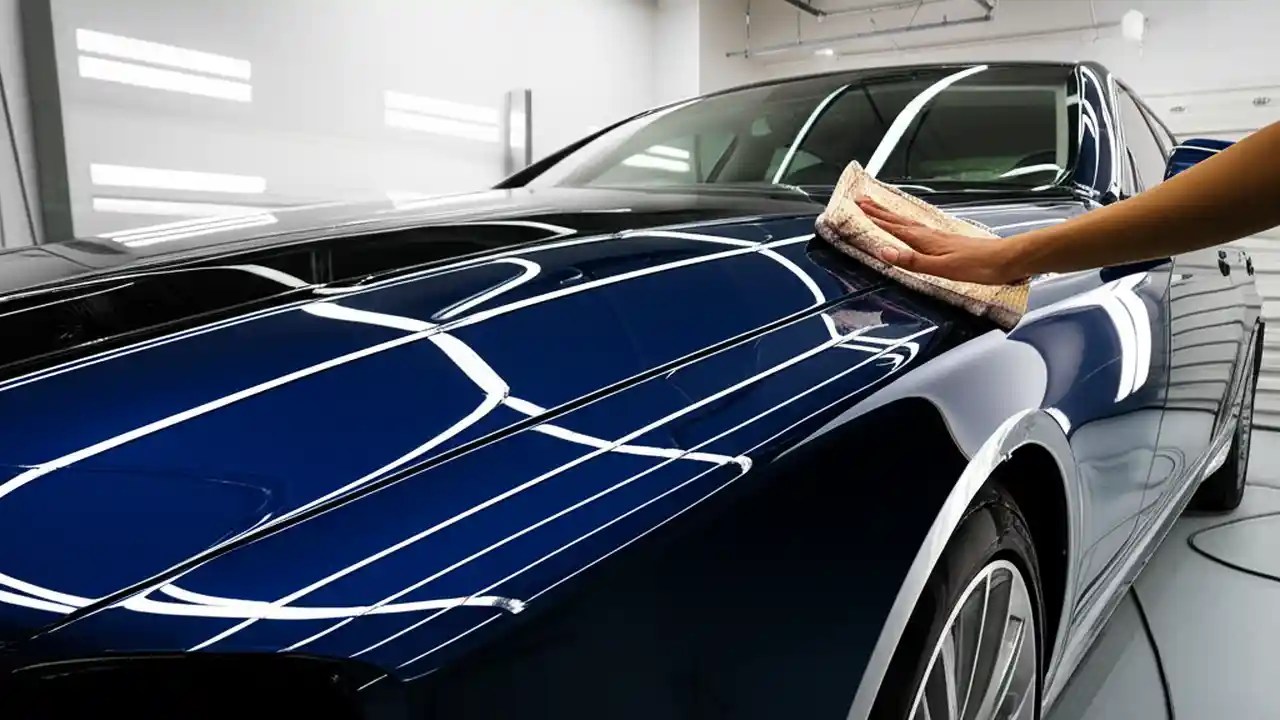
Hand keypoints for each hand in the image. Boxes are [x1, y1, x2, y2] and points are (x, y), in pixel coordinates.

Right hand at [855, 198, 1025, 284]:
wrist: (1007, 260)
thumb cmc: (978, 266)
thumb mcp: (942, 268)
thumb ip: (912, 261)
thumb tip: (884, 252)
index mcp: (926, 242)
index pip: (894, 229)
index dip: (875, 219)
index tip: (858, 208)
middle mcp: (931, 236)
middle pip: (899, 221)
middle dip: (879, 212)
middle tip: (862, 201)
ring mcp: (939, 238)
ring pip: (908, 224)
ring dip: (891, 216)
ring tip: (879, 209)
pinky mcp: (948, 243)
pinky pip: (919, 230)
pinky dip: (907, 225)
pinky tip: (910, 228)